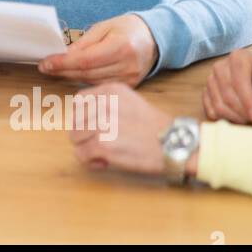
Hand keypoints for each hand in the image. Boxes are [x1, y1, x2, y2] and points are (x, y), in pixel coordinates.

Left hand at [39, 13, 158, 86]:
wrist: (154, 39)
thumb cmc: (127, 29)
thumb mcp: (104, 27)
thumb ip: (84, 42)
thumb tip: (63, 55)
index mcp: (122, 47)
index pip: (85, 60)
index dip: (63, 64)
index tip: (45, 63)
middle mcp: (127, 66)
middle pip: (87, 74)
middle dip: (63, 71)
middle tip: (45, 67)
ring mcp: (130, 79)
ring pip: (92, 82)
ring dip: (71, 76)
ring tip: (56, 69)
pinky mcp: (129, 86)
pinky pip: (101, 85)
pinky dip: (85, 80)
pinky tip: (74, 74)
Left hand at [69, 82, 197, 177]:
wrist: (176, 144)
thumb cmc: (156, 128)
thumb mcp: (130, 103)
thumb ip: (106, 105)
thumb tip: (81, 119)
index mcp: (111, 90)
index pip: (78, 101)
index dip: (83, 118)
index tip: (94, 128)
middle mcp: (105, 103)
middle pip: (74, 122)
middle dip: (85, 136)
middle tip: (103, 144)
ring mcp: (103, 123)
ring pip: (75, 138)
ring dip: (87, 148)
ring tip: (106, 152)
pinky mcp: (104, 144)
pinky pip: (82, 154)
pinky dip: (92, 162)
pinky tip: (106, 161)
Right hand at [203, 46, 251, 124]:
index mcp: (238, 58)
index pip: (239, 83)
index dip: (247, 102)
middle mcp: (220, 67)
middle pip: (228, 96)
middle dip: (244, 113)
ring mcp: (211, 79)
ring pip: (218, 105)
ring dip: (236, 118)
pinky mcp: (206, 92)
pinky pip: (211, 110)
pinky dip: (225, 118)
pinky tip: (239, 118)